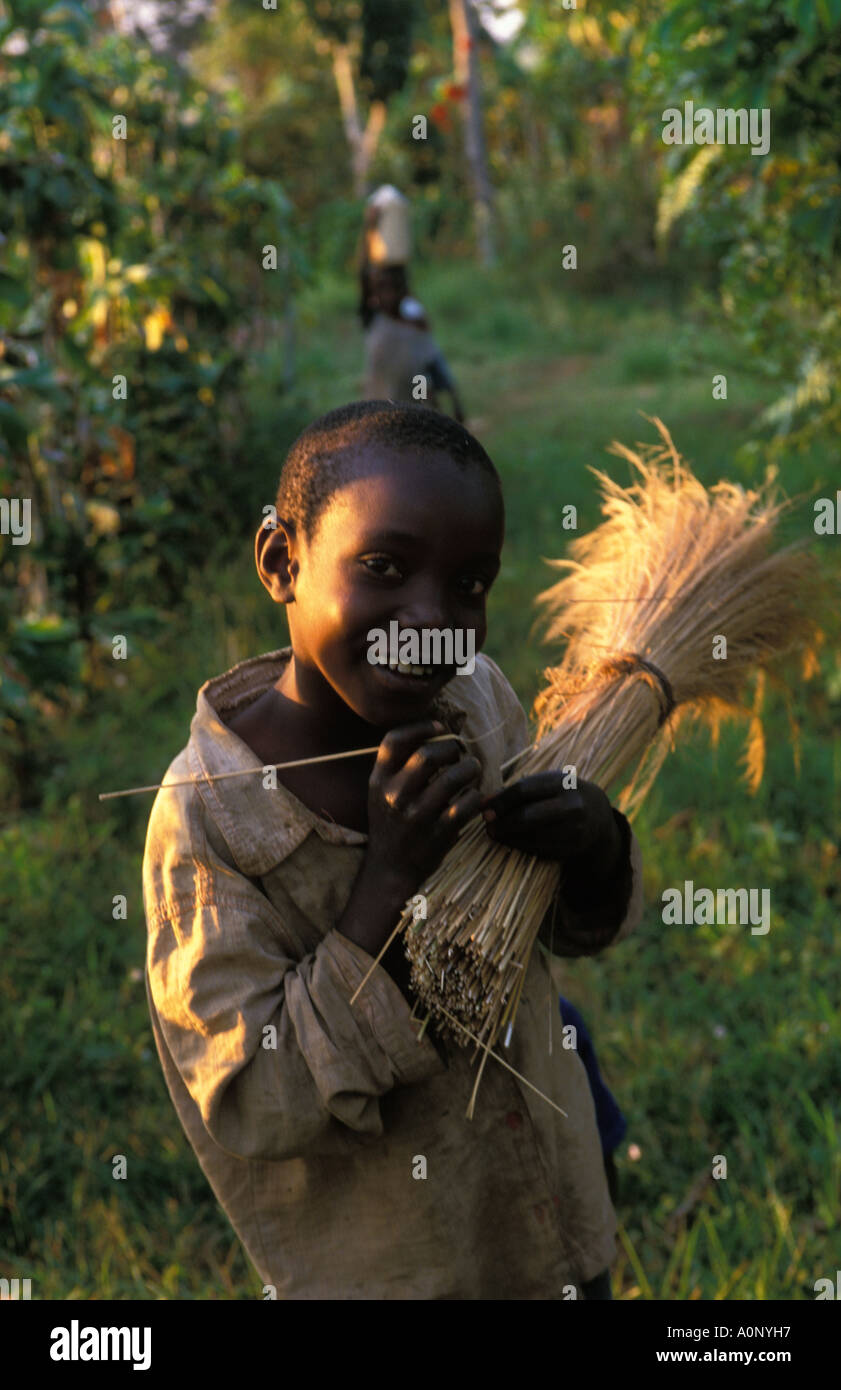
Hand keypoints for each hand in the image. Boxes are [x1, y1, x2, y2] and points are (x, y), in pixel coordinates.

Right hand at [366, 719, 482, 897]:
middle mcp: (394, 796)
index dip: (420, 726)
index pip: (394, 740)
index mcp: (378, 781)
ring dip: (470, 768)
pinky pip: (467, 804)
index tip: (440, 727)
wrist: (389, 869)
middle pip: (427, 755)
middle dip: (451, 748)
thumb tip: (437, 731)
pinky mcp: (437, 834)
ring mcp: (416, 816)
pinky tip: (474, 796)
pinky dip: (476, 796)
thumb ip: (400, 765)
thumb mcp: (382, 792)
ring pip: (452, 777)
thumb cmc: (391, 823)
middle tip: (460, 753)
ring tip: (473, 769)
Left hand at [479, 773, 619, 865]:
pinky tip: (510, 841)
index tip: (483, 808)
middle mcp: (571, 806)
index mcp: (562, 782)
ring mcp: (574, 829)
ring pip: (531, 837)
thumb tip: (484, 803)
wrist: (597, 814)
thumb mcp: (546, 783)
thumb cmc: (561, 794)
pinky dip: (520, 845)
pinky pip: (539, 849)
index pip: (523, 790)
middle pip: (527, 817)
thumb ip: (517, 790)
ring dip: (508, 837)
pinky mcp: (572, 848)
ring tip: (495, 833)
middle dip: (502, 822)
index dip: (500, 801)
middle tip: (487, 825)